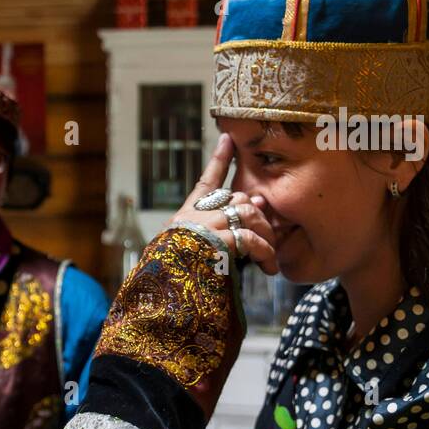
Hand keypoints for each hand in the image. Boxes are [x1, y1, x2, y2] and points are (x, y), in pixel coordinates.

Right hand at [168, 133, 278, 274]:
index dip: (219, 158)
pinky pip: (250, 239)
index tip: (228, 139)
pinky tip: (269, 266)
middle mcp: (196, 215)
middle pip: (238, 198)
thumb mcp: (187, 248)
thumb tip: (259, 204)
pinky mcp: (216, 242)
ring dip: (265, 234)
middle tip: (268, 238)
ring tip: (269, 255)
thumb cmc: (173, 275)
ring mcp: (206, 226)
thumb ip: (217, 228)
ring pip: (248, 212)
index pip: (206, 180)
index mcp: (185, 215)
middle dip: (258, 216)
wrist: (158, 289)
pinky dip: (264, 252)